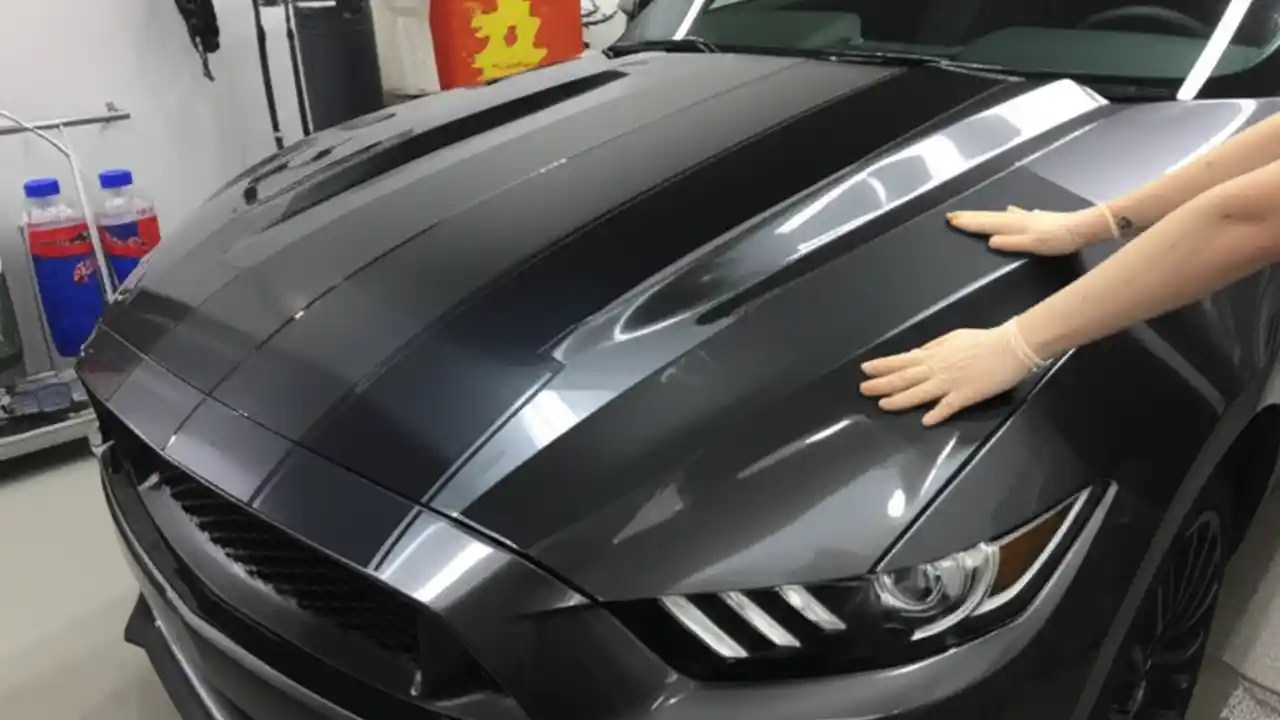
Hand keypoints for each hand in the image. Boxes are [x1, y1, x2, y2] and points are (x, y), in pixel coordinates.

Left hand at [859, 321, 1045, 425]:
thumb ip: (932, 348)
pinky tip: (925, 421)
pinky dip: (937, 413)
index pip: (901, 360)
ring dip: (900, 399)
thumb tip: (916, 355)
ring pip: (919, 393)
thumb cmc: (982, 341)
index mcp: (933, 355)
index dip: (882, 366)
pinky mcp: (966, 395)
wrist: (1011, 346)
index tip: (865, 369)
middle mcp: (937, 369)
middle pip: (904, 378)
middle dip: (882, 384)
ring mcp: (950, 383)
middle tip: (863, 389)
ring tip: (883, 405)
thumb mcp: (951, 338)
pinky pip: (949, 406)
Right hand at [948, 205, 1111, 255]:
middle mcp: (1018, 219)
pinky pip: (1016, 215)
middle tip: (951, 215)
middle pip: (989, 217)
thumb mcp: (1035, 245)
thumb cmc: (1060, 240)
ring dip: (983, 215)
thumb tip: (990, 240)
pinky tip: (1008, 209)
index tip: (952, 221)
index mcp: (1015, 226)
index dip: (969, 224)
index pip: (987, 224)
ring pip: (999, 215)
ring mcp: (1027, 217)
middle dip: (970, 217)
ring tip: (970, 214)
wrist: (1084, 227)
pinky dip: (1008, 213)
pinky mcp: (1037, 219)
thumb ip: (1012, 243)